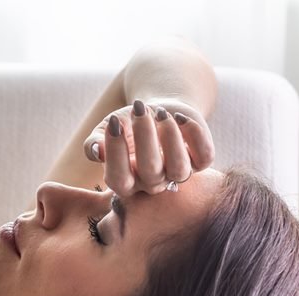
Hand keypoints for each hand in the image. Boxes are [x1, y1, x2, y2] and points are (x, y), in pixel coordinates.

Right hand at [82, 98, 214, 195]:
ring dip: (171, 137)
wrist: (156, 112)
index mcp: (125, 182)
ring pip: (179, 169)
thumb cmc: (126, 125)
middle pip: (151, 173)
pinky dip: (194, 134)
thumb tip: (94, 150)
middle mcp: (151, 183)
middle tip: (138, 108)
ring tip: (160, 113)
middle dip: (144, 137)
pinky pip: (204, 156)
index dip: (115, 153)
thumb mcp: (106, 131)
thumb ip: (94, 142)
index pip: (119, 179)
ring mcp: (177, 175)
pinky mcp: (200, 161)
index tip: (113, 122)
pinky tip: (180, 117)